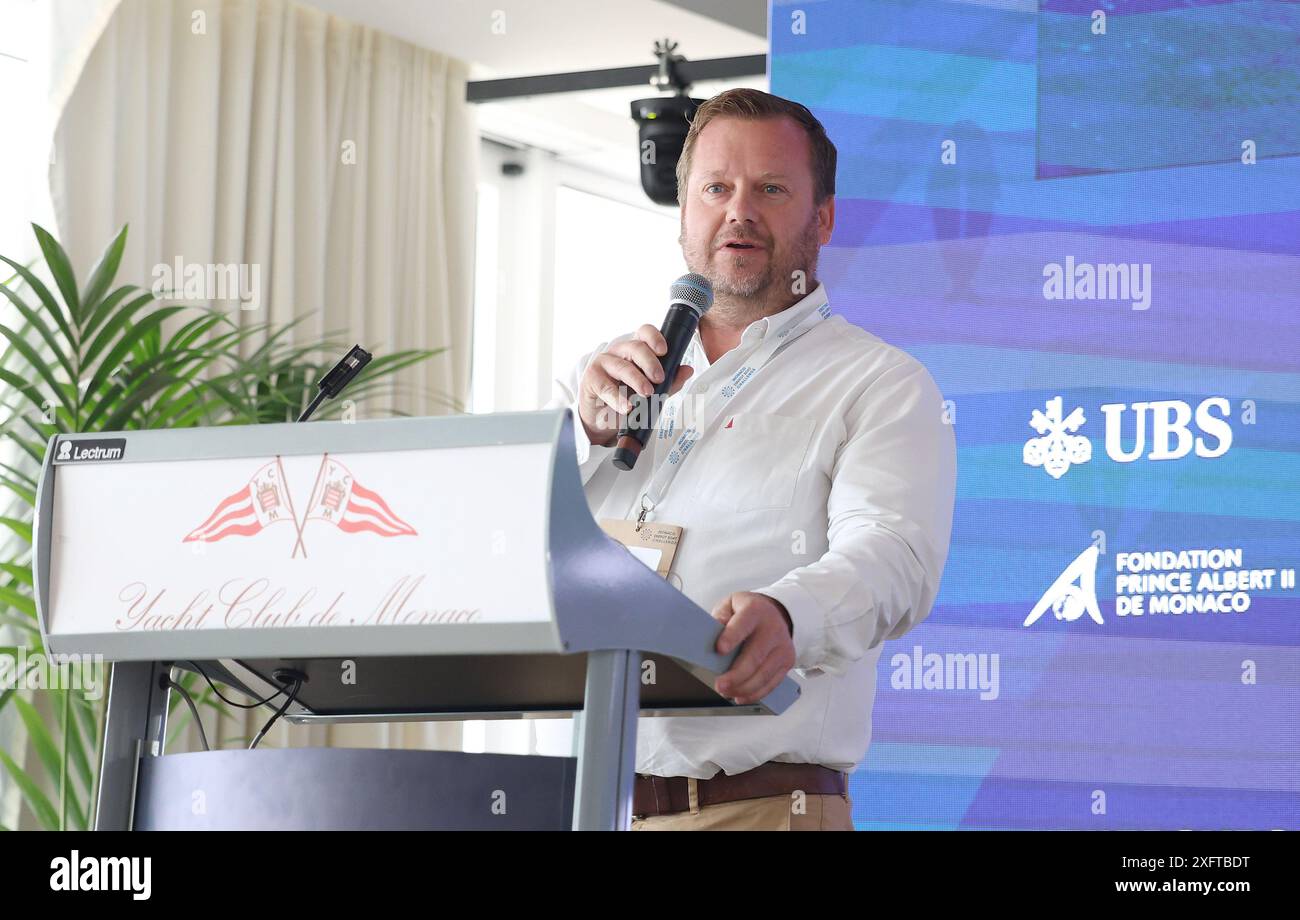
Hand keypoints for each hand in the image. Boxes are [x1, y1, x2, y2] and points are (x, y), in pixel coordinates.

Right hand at [577, 324, 693, 446]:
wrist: (603, 418)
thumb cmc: (626, 397)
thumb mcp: (652, 391)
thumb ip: (670, 382)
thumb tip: (687, 370)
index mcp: (635, 350)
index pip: (644, 333)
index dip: (655, 337)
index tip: (664, 350)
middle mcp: (619, 352)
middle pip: (635, 347)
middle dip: (650, 363)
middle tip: (659, 378)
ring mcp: (604, 363)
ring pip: (622, 367)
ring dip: (637, 380)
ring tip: (647, 393)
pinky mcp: (592, 379)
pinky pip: (606, 386)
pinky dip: (618, 398)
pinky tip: (627, 406)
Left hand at [710, 591, 795, 704]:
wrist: (774, 613)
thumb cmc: (748, 611)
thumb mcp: (731, 605)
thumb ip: (720, 616)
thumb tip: (711, 634)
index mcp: (756, 610)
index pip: (744, 623)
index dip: (731, 637)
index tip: (719, 650)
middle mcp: (773, 628)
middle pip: (755, 656)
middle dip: (736, 675)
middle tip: (719, 685)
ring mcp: (782, 647)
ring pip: (763, 674)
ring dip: (743, 688)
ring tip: (726, 692)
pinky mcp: (787, 662)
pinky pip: (771, 683)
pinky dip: (754, 693)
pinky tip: (740, 696)